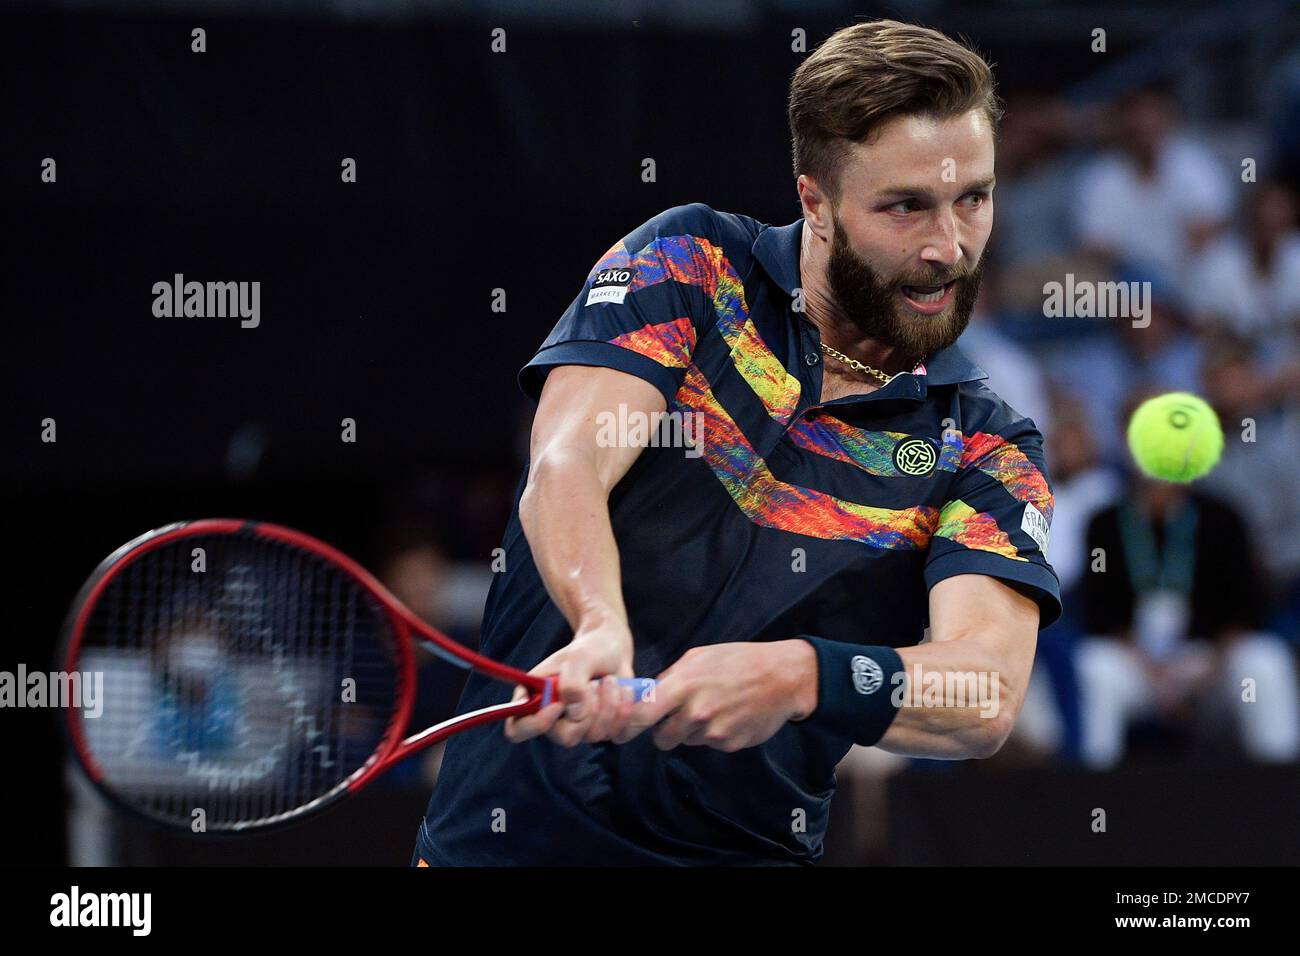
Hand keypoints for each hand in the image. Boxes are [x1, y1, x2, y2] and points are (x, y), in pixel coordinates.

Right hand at [504, 618, 635, 746]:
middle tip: (597, 683)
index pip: (518, 730)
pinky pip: (621, 734)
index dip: (536, 725)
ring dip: (612, 704)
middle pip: (566, 738)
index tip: (559, 705)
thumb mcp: (579, 657)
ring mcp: (582, 728)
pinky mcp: (607, 730)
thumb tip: (575, 712)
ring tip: (612, 679)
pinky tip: (628, 690)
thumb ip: (572, 682)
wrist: (613, 647)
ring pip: (597, 736)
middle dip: (589, 710)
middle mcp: (555, 720)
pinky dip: (630, 711)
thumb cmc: (589, 649)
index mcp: (535, 700)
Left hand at [616, 640, 817, 751]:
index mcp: (683, 685)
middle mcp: (695, 712)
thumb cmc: (738, 660)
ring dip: (692, 730)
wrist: (783, 677)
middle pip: (661, 738)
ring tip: (714, 707)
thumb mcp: (698, 657)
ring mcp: (713, 731)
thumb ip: (670, 677)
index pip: (641, 715)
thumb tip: (647, 695)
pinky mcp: (729, 744)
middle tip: (678, 715)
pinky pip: (710, 744)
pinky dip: (715, 734)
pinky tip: (730, 714)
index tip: (625, 727)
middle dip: (664, 730)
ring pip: (686, 741)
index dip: (629, 724)